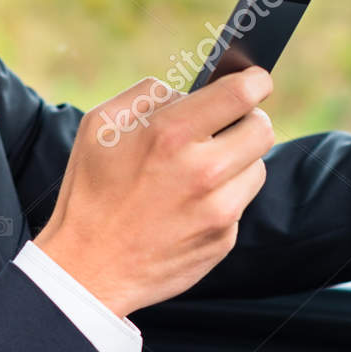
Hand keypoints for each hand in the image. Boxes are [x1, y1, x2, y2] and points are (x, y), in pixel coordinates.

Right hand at [33, 66, 275, 317]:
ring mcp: (219, 210)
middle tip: (226, 127)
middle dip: (247, 121)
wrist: (87, 269)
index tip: (254, 82)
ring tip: (199, 171)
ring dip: (236, 163)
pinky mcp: (224, 240)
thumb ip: (149, 94)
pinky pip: (239, 204)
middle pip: (262, 129)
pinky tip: (188, 206)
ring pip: (257, 167)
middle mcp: (204, 172)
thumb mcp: (100, 126)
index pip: (242, 93)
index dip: (254, 82)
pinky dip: (222, 199)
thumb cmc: (90, 191)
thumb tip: (188, 92)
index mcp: (171, 135)